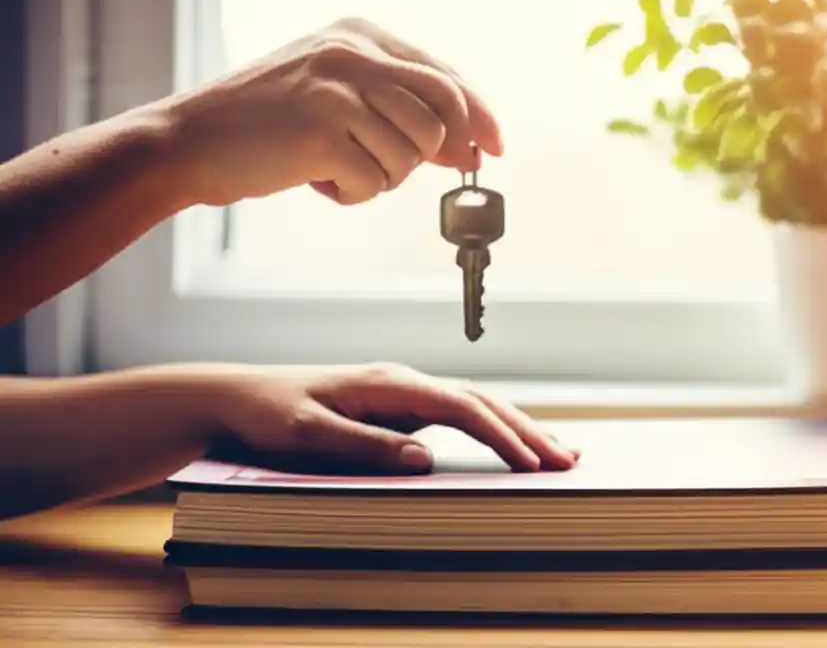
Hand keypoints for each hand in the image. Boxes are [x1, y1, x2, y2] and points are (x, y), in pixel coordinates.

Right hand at [158, 17, 502, 206]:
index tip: (496, 147)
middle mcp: (352, 53)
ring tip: (336, 166)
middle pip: (440, 116)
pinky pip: (375, 183)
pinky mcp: (321, 133)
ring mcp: (337, 90)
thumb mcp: (337, 98)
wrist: (188, 141)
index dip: (479, 116)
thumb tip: (472, 147)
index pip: (445, 76)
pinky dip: (352, 194)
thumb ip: (401, 112)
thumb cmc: (265, 124)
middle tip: (384, 167)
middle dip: (427, 156)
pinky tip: (315, 179)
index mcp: (360, 34)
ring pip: (412, 155)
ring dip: (381, 176)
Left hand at [202, 362, 576, 473]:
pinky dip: (492, 429)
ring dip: (518, 428)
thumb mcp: (308, 436)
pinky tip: (512, 444)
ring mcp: (404, 394)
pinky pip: (458, 416)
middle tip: (568, 460)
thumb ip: (366, 446)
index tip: (531, 462)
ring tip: (558, 452)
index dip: (501, 435)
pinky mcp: (399, 408)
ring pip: (476, 406)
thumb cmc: (269, 415)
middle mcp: (404, 383)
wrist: (238, 396)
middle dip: (528, 430)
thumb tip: (424, 460)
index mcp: (390, 384)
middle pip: (481, 402)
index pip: (462, 408)